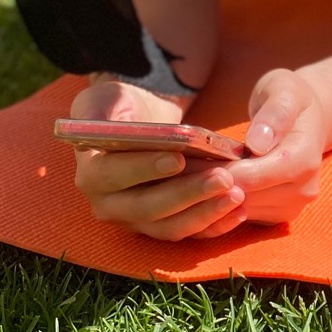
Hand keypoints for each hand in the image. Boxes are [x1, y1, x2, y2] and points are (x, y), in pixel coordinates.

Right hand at [69, 77, 246, 242]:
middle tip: (223, 178)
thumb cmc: (124, 108)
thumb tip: (119, 123)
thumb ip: (108, 109)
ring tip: (237, 194)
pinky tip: (239, 211)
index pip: (114, 175)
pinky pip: (188, 233)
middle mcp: (108, 205)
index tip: (178, 159)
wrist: (138, 125)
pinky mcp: (160, 227)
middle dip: (188, 194)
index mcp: (92, 173)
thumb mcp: (110, 98)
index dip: (145, 169)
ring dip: (206, 213)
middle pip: (148, 207)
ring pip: (170, 227)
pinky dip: (214, 225)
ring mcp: (135, 221)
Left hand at [189, 69, 330, 237]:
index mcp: (305, 159)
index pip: (256, 175)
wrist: (306, 119)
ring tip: (178, 175)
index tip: (187, 159)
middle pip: (243, 196)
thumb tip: (258, 143)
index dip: (219, 170)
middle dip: (206, 183)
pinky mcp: (275, 216)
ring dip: (207, 196)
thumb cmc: (289, 98)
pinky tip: (195, 185)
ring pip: (236, 210)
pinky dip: (215, 204)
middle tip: (171, 169)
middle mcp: (302, 190)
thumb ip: (274, 113)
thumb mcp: (283, 90)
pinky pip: (238, 217)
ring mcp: (290, 207)